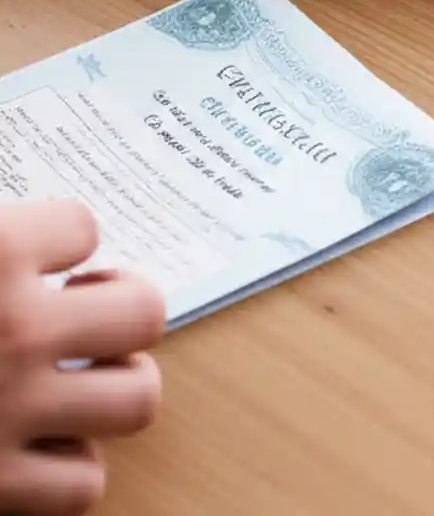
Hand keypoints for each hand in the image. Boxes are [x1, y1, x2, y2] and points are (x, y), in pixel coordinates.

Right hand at [0, 202, 164, 515]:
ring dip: (114, 388)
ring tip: (72, 379)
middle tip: (77, 315)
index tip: (35, 257)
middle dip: (119, 313)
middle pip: (143, 312)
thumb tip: (50, 232)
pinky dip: (69, 468)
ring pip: (137, 400)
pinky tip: (34, 443)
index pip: (82, 226)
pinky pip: (84, 483)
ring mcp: (9, 412)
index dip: (61, 242)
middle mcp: (15, 330)